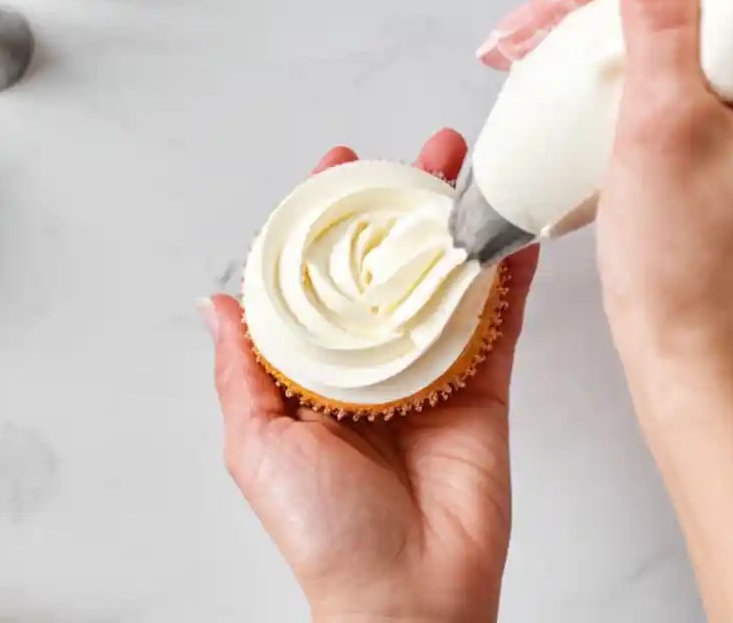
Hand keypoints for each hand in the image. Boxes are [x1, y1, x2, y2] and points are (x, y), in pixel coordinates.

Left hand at [203, 130, 538, 622]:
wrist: (404, 591)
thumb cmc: (321, 530)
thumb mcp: (256, 443)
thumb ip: (242, 369)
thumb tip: (218, 301)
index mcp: (315, 371)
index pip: (321, 277)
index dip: (328, 220)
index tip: (337, 166)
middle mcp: (372, 362)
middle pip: (390, 264)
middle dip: (403, 204)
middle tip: (420, 153)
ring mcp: (432, 371)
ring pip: (446, 279)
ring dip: (457, 222)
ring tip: (468, 168)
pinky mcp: (483, 389)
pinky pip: (499, 322)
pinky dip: (510, 275)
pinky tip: (515, 230)